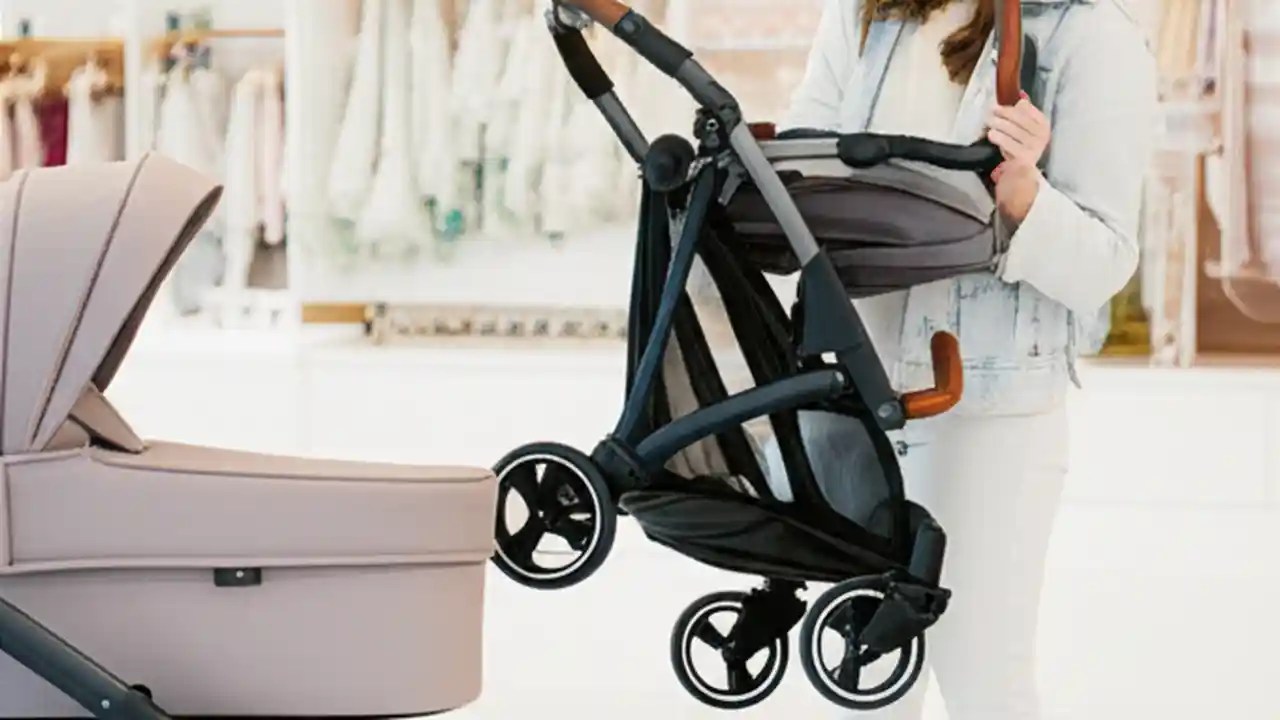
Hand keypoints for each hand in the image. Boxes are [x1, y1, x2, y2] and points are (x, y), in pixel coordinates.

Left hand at [987, 91, 1050, 222]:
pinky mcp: (1025, 157)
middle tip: (990, 112)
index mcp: (1043, 126)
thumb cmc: (1020, 150)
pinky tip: (992, 135)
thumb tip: (1021, 96)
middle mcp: (1042, 136)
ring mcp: (1034, 147)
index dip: (1013, 107)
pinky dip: (999, 139)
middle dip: (1003, 114)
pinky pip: (1009, 144)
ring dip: (998, 125)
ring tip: (989, 123)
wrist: (1021, 177)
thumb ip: (1022, 114)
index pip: (1029, 111)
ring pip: (1013, 130)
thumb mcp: (1023, 131)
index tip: (999, 106)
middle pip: (1020, 119)